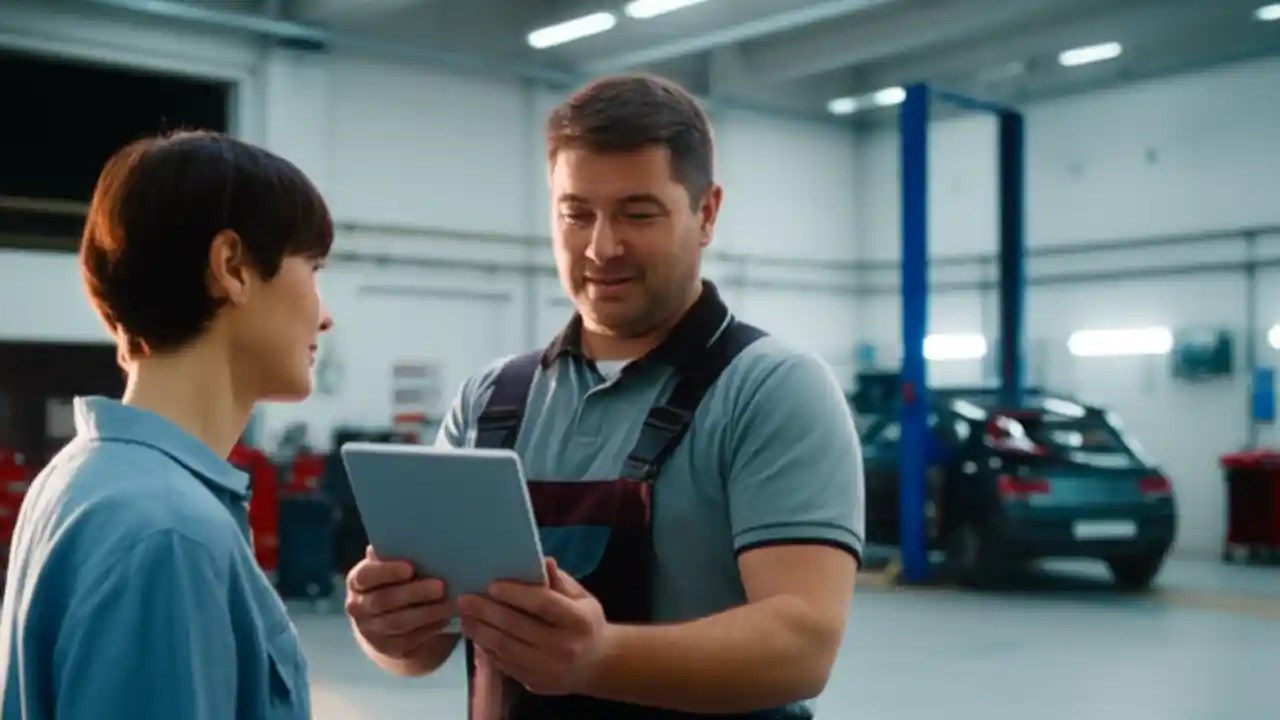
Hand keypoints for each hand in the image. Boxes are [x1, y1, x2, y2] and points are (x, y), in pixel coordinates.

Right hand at [345, 547, 456, 660]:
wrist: (385, 620)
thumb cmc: (393, 582)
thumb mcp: (390, 568)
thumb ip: (395, 555)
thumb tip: (407, 536)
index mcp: (357, 581)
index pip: (366, 576)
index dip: (386, 572)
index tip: (409, 568)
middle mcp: (358, 607)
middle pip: (384, 601)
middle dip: (414, 594)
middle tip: (440, 587)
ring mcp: (371, 630)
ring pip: (399, 622)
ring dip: (427, 613)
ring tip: (450, 604)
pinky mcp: (388, 647)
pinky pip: (410, 639)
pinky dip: (429, 628)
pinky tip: (446, 618)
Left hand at [458, 558, 610, 696]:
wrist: (596, 665)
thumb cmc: (585, 623)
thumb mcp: (582, 598)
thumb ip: (560, 581)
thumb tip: (543, 561)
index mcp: (579, 621)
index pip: (543, 604)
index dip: (516, 594)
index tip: (491, 585)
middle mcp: (565, 647)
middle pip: (519, 627)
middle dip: (488, 612)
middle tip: (465, 599)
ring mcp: (549, 669)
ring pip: (507, 649)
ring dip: (481, 632)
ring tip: (464, 617)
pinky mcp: (536, 684)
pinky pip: (505, 665)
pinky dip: (488, 649)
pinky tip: (476, 635)